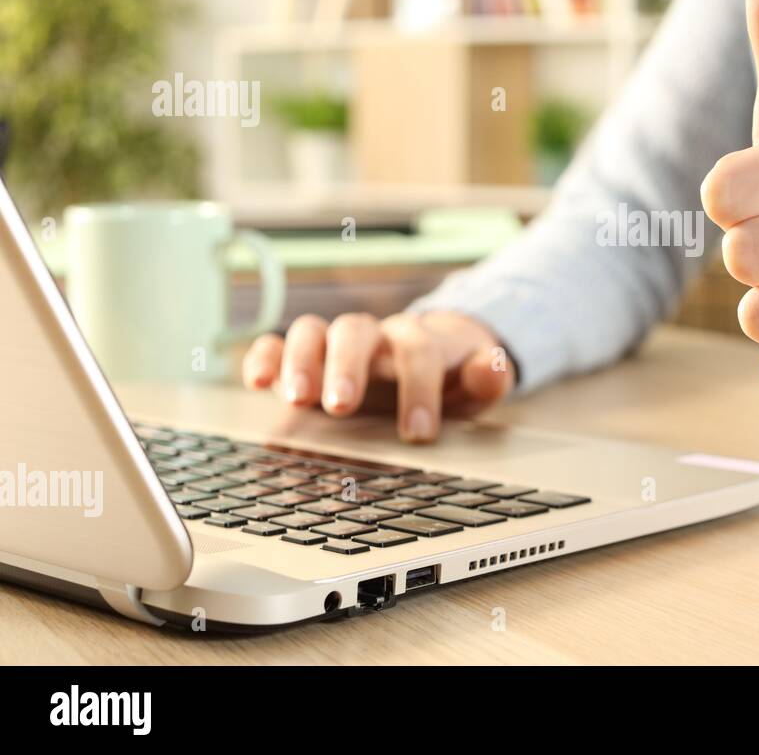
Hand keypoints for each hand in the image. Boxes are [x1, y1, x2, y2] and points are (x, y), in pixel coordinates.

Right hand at [242, 310, 513, 442]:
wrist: (427, 361)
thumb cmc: (449, 378)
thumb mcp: (475, 382)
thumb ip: (488, 376)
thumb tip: (495, 367)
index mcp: (417, 340)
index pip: (417, 350)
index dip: (418, 388)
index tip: (417, 432)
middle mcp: (373, 335)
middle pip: (356, 331)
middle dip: (347, 368)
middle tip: (341, 407)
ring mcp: (334, 344)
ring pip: (311, 332)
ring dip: (300, 362)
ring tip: (297, 399)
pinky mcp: (303, 359)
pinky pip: (276, 345)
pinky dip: (264, 357)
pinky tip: (257, 382)